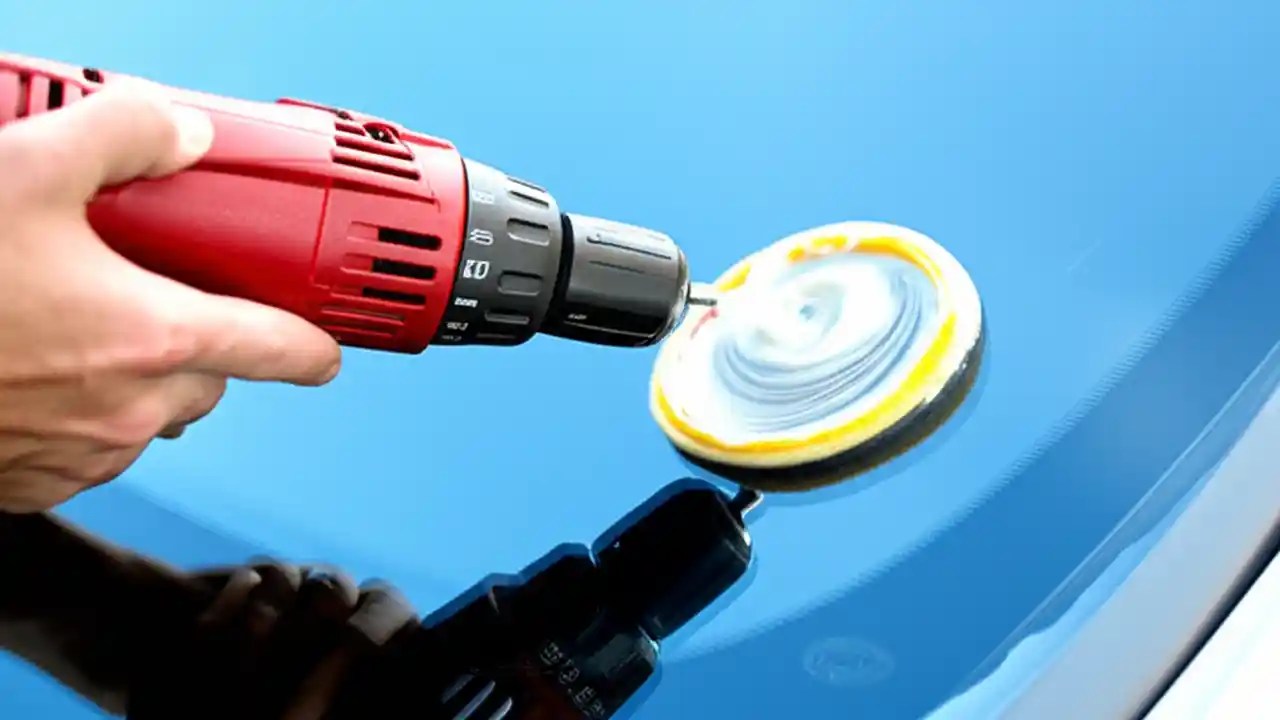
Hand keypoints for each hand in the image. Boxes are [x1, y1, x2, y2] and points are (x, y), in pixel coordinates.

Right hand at [0, 83, 341, 512]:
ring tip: (85, 323)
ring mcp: (76, 454)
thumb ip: (125, 134)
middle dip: (202, 344)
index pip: (276, 352)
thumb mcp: (27, 167)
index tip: (328, 351)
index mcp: (152, 339)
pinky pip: (88, 449)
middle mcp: (126, 411)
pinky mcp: (27, 481)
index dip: (313, 348)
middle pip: (210, 382)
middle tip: (161, 297)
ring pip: (148, 419)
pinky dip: (83, 412)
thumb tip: (180, 133)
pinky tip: (38, 365)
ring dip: (139, 379)